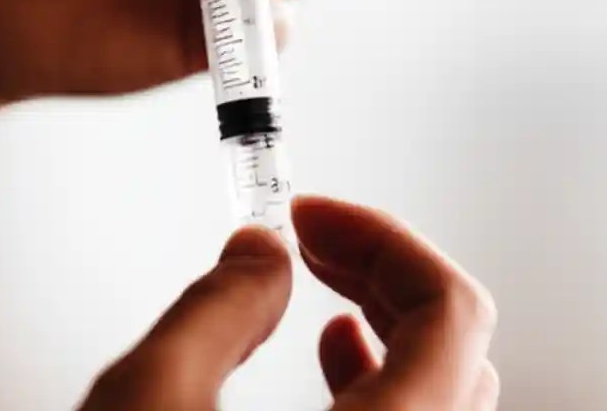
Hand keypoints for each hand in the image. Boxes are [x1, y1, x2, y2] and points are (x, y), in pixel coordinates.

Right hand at [79, 197, 499, 409]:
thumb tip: (260, 251)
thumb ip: (217, 307)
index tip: (313, 213)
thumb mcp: (148, 401)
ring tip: (326, 279)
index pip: (452, 313)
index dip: (384, 239)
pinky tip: (336, 353)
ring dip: (389, 318)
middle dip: (384, 268)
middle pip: (458, 345)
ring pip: (445, 390)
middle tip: (314, 232)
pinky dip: (384, 376)